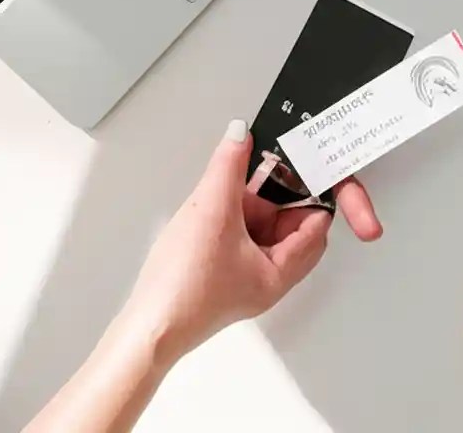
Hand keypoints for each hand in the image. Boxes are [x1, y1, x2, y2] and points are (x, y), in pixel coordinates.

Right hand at [119, 120, 382, 358]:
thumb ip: (228, 167)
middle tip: (263, 167)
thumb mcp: (212, 211)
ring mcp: (243, 280)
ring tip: (231, 183)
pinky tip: (211, 206)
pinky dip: (231, 219)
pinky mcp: (219, 279)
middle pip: (289, 226)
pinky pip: (238, 240)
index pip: (316, 223)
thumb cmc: (184, 286)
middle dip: (278, 195)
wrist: (146, 328)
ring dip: (250, 204)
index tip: (300, 163)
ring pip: (261, 232)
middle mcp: (267, 279)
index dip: (310, 191)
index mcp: (281, 271)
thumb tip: (240, 135)